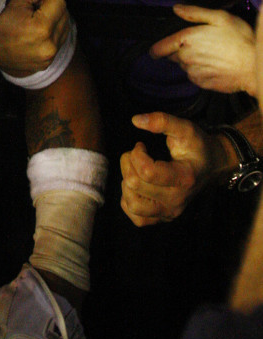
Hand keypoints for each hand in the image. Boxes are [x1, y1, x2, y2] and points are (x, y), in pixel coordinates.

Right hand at [0, 0, 69, 76]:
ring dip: (53, 24)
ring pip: (64, 29)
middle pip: (65, 16)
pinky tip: (33, 37)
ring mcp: (48, 59)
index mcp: (42, 29)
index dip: (45, 0)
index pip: (60, 2)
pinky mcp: (46, 65)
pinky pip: (58, 43)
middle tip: (31, 15)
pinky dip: (50, 37)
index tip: (31, 6)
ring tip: (32, 26)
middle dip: (51, 11)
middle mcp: (49, 47)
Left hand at [120, 111, 225, 225]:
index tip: (141, 145)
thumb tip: (135, 120)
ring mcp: (170, 212)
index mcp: (184, 179)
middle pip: (134, 185)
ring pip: (132, 204)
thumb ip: (162, 121)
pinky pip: (136, 217)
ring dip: (126, 183)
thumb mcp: (185, 128)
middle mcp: (177, 201)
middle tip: (137, 154)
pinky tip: (137, 186)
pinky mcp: (163, 218)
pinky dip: (129, 201)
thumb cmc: (197, 147)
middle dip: (128, 163)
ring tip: (136, 170)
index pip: (147, 172)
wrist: (211, 166)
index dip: (136, 154)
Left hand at [150, 4, 255, 95]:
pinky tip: (215, 65)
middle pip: (173, 56)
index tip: (155, 50)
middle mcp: (186, 58)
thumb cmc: (240, 40)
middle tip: (199, 46)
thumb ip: (195, 13)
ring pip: (185, 66)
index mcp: (187, 40)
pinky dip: (200, 71)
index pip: (161, 47)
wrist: (255, 66)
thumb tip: (177, 9)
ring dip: (191, 61)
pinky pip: (195, 77)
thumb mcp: (219, 18)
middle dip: (179, 51)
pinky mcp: (203, 84)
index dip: (156, 48)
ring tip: (211, 55)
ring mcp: (194, 72)